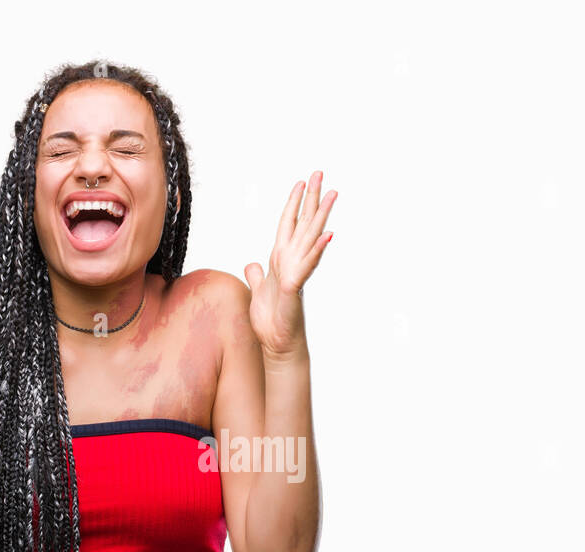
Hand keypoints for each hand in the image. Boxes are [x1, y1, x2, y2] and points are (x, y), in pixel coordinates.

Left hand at [244, 170, 336, 358]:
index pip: (289, 225)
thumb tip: (252, 264)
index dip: (294, 204)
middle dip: (311, 198)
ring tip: (332, 194)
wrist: (277, 345)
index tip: (301, 182)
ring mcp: (295, 273)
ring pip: (310, 238)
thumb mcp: (257, 292)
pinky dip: (316, 250)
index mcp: (281, 260)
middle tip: (320, 173)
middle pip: (303, 224)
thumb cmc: (271, 321)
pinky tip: (326, 235)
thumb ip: (256, 276)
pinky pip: (306, 265)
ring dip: (320, 216)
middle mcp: (291, 261)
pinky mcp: (293, 288)